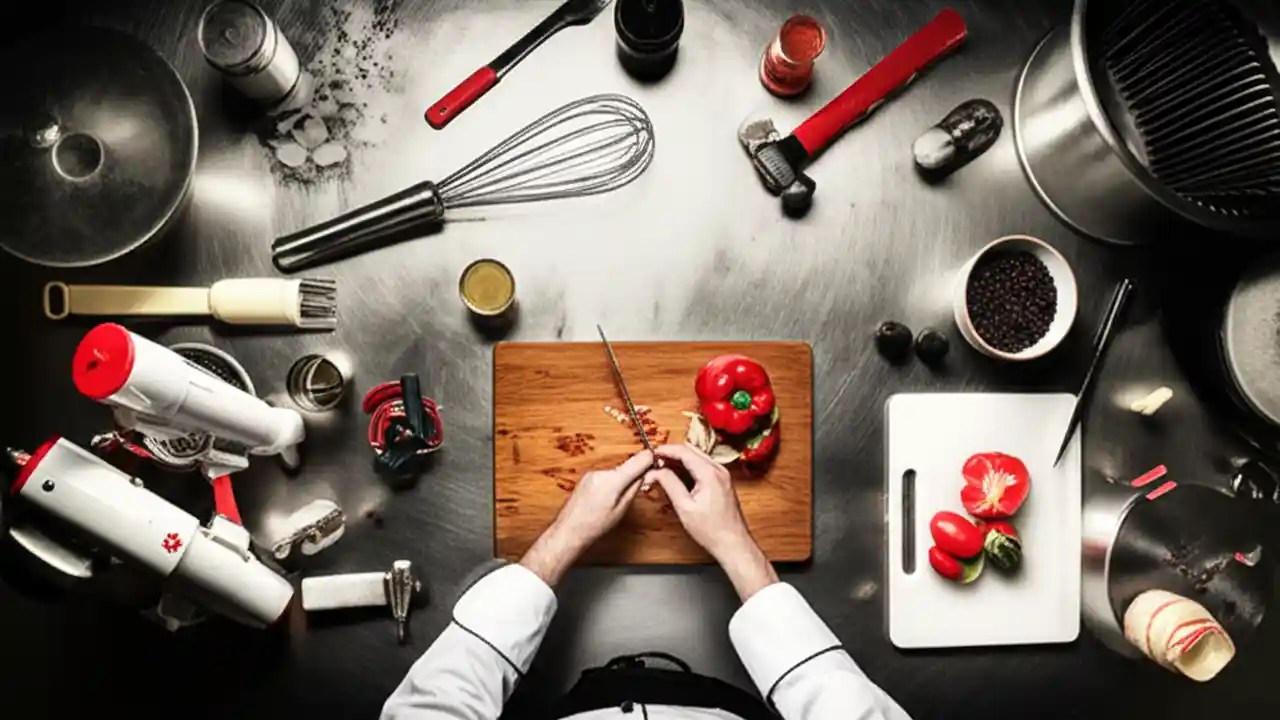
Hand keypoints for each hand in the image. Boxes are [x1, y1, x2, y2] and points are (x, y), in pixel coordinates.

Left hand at [519, 450, 652, 585]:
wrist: (570, 529)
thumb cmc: (594, 525)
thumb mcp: (622, 509)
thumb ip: (635, 488)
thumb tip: (645, 474)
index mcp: (612, 480)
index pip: (638, 461)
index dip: (650, 459)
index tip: (657, 460)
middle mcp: (601, 473)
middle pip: (626, 467)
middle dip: (633, 476)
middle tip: (639, 489)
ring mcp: (592, 474)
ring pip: (615, 473)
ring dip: (620, 482)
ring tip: (614, 501)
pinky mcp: (587, 477)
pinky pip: (605, 477)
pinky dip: (609, 484)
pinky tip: (604, 499)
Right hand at [646, 444, 778, 599]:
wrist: (733, 543)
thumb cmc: (711, 530)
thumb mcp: (684, 507)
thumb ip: (669, 484)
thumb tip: (656, 471)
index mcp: (710, 473)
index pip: (684, 451)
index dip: (665, 450)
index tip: (652, 453)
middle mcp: (719, 470)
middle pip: (691, 451)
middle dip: (672, 454)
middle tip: (655, 462)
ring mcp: (723, 475)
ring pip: (698, 457)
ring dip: (681, 460)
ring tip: (663, 469)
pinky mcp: (723, 482)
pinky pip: (704, 466)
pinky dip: (690, 466)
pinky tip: (679, 476)